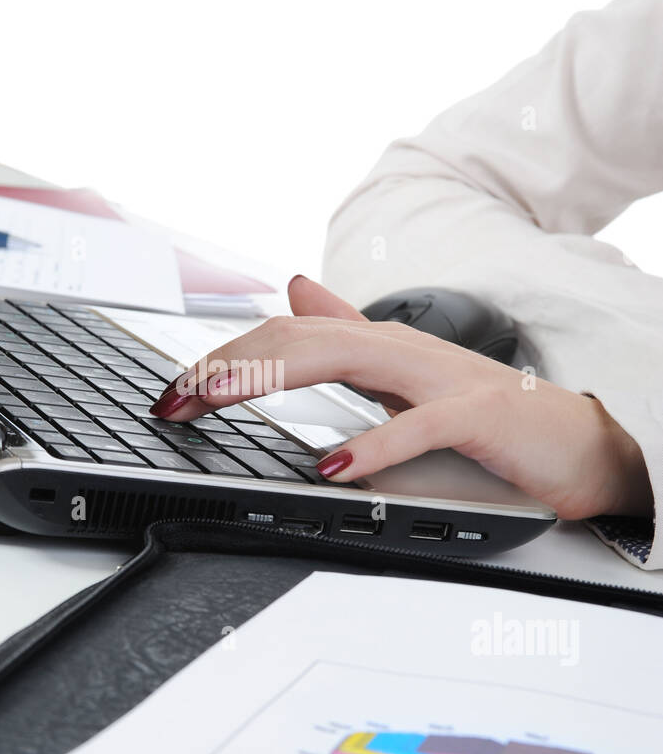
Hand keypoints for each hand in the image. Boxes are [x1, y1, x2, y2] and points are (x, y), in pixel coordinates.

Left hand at [149, 274, 652, 520]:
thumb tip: (294, 287)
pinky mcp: (479, 416)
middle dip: (227, 363)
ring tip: (218, 402)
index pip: (285, 334)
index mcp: (379, 345)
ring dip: (272, 376)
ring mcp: (441, 378)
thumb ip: (348, 333)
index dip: (223, 357)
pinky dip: (373, 445)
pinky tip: (332, 466)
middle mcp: (402, 349)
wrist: (579, 442)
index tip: (173, 395)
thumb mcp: (402, 374)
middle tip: (173, 400)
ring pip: (345, 356)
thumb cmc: (492, 414)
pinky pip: (420, 425)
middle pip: (298, 335)